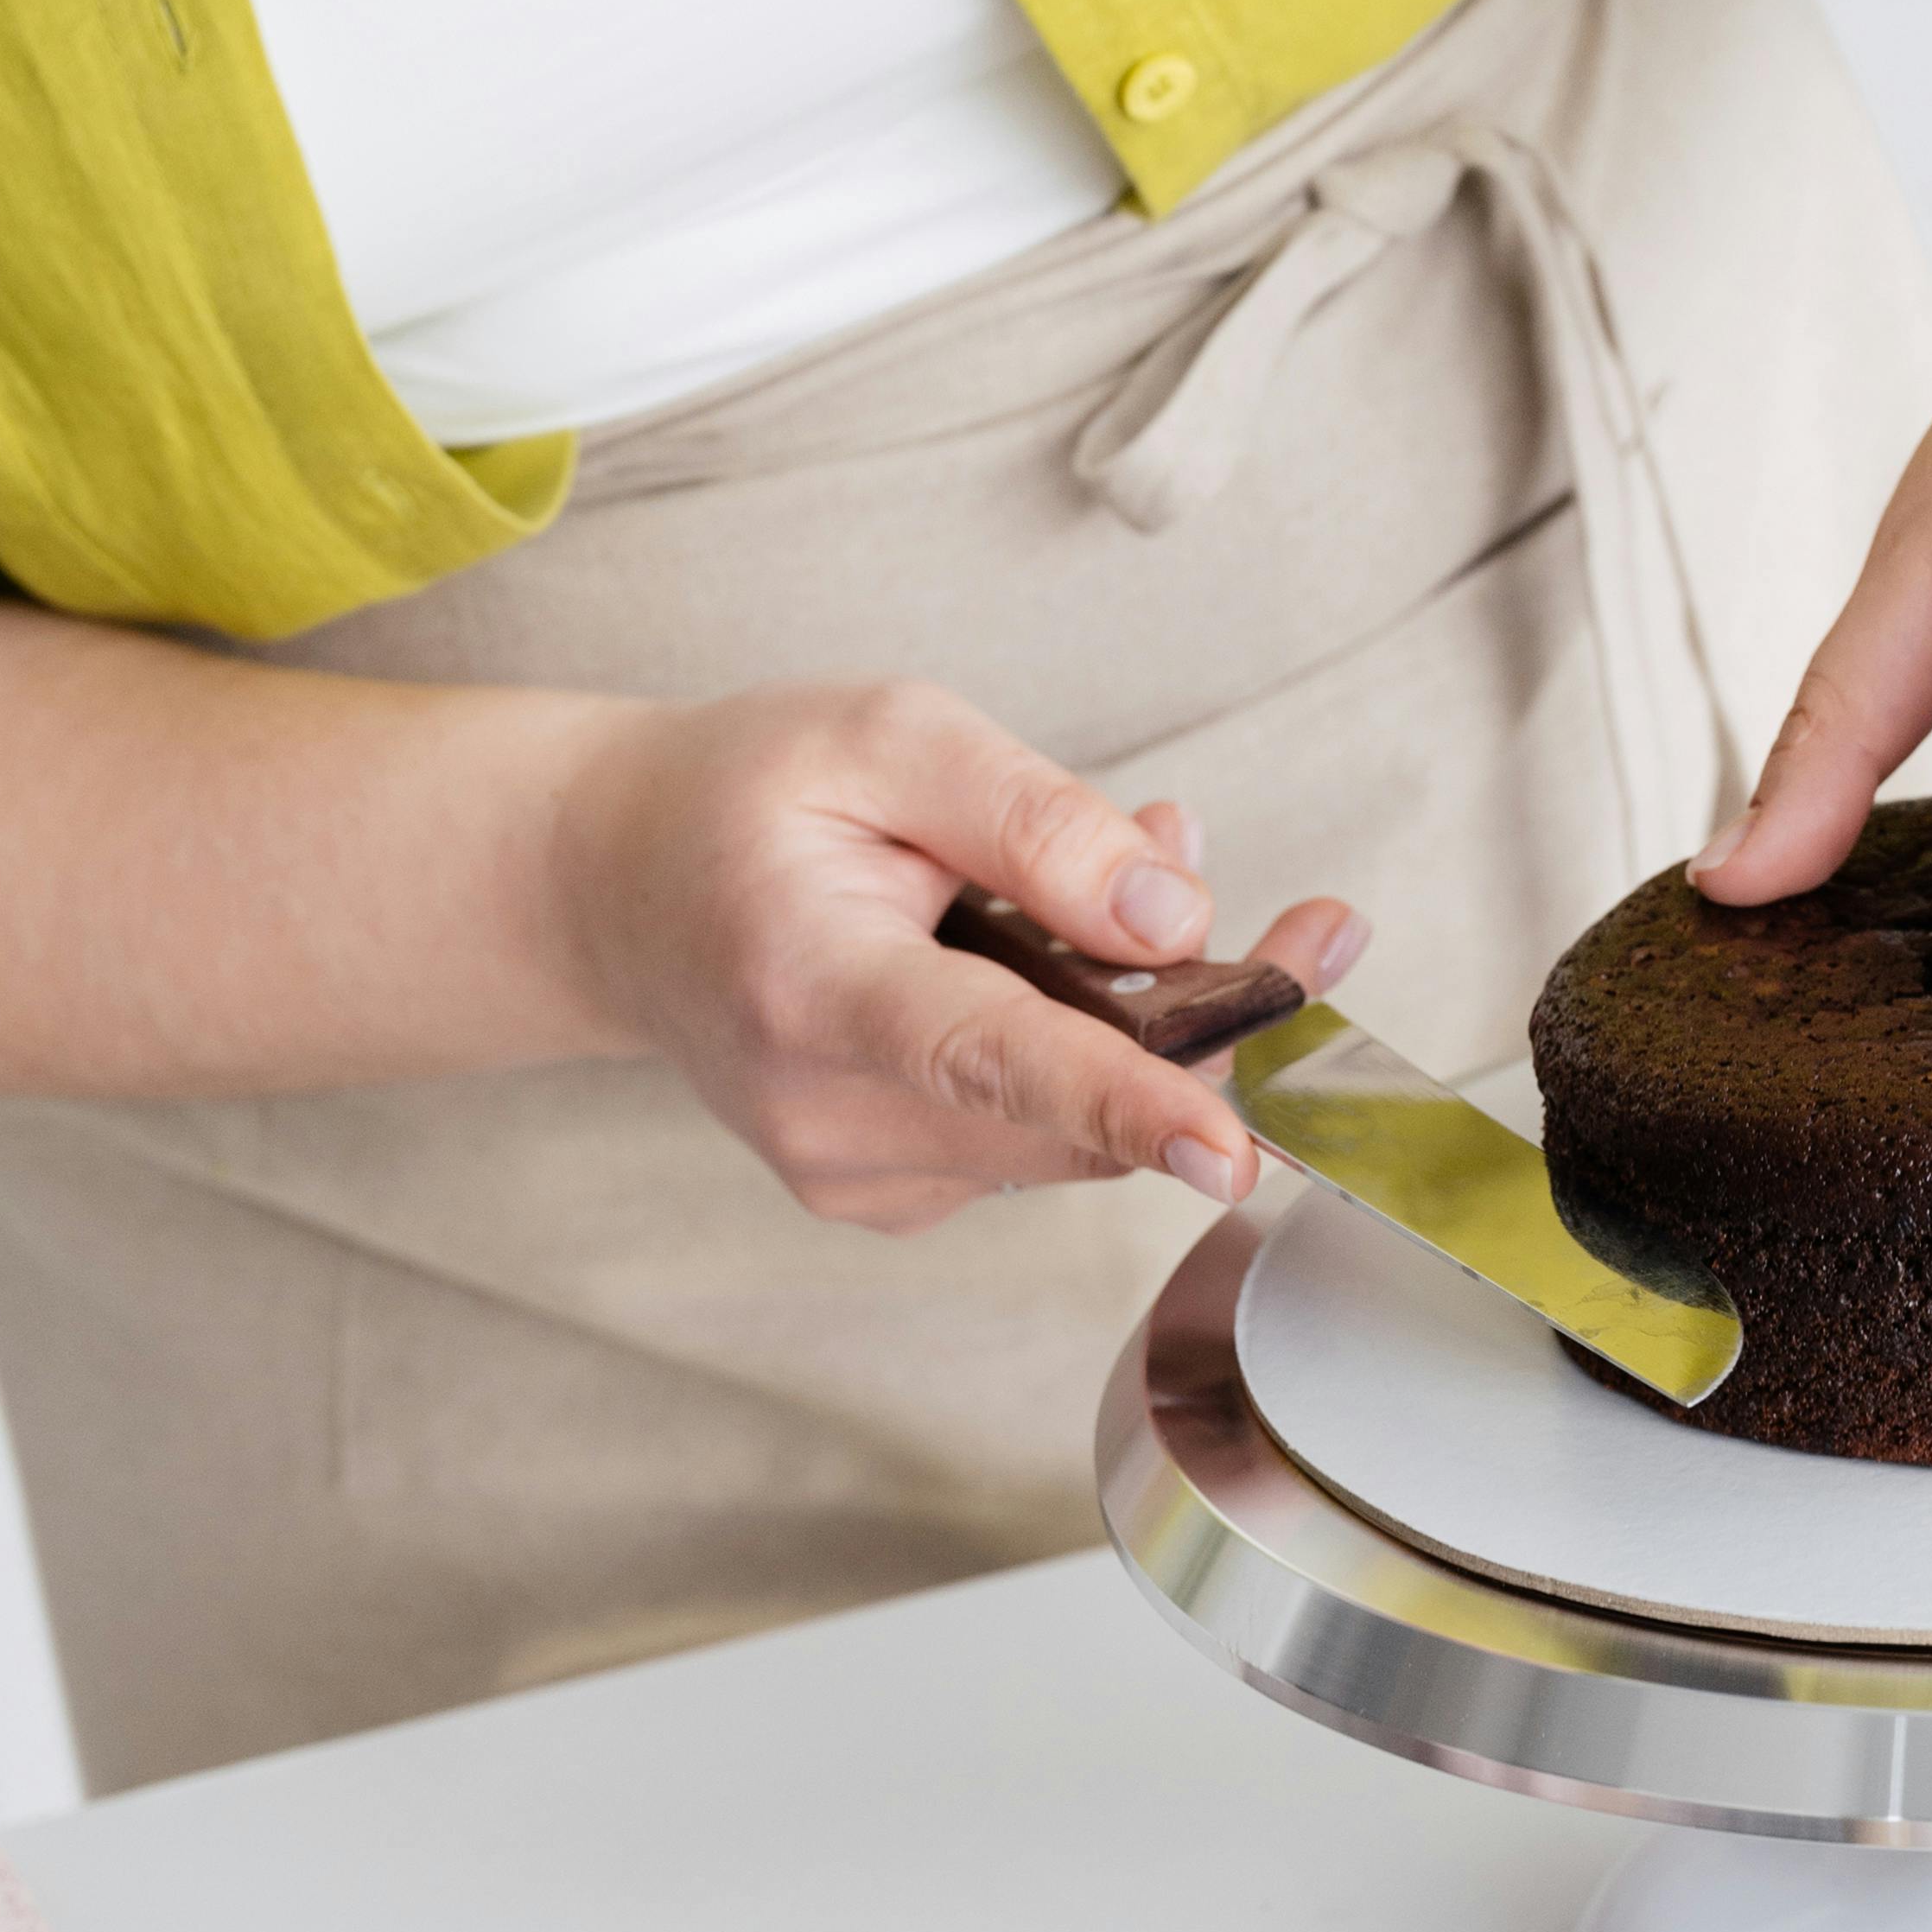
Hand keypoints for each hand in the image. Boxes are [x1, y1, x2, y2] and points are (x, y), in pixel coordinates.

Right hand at [555, 679, 1361, 1227]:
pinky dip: (1083, 1063)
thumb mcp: (885, 734)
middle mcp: (827, 1112)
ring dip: (1144, 1030)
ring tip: (1108, 894)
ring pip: (1078, 1132)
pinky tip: (1042, 968)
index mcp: (812, 985)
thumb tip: (1173, 911)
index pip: (987, 1057)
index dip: (1122, 1099)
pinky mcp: (887, 1198)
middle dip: (1212, 1024)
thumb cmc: (742, 797)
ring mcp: (853, 1174)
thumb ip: (1034, 818)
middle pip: (1077, 1106)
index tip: (1229, 1144)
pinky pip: (1040, 1141)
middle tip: (1317, 928)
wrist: (615, 893)